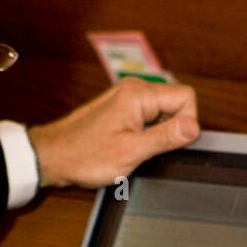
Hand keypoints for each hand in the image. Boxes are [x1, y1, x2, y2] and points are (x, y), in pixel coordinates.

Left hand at [27, 78, 199, 189]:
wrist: (52, 156)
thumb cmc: (84, 156)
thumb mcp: (131, 152)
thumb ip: (165, 137)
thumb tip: (194, 127)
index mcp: (138, 94)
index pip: (186, 98)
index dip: (186, 124)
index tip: (169, 143)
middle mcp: (133, 89)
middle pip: (176, 104)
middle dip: (170, 130)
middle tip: (147, 149)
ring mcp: (125, 97)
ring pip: (162, 112)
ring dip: (156, 133)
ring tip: (133, 148)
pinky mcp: (120, 108)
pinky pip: (147, 116)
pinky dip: (144, 133)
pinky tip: (127, 145)